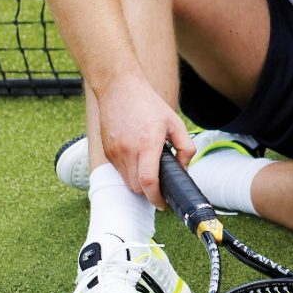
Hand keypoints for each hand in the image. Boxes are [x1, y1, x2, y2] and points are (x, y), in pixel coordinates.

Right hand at [96, 74, 193, 207]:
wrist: (119, 89)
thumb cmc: (148, 104)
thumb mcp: (175, 123)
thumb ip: (185, 148)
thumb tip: (185, 168)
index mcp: (147, 144)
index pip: (148, 181)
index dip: (156, 197)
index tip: (163, 203)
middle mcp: (127, 150)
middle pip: (136, 187)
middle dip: (150, 193)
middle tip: (162, 189)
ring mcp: (114, 152)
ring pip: (126, 182)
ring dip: (139, 185)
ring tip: (152, 174)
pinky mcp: (107, 152)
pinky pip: (119, 172)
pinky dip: (130, 174)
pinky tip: (139, 163)